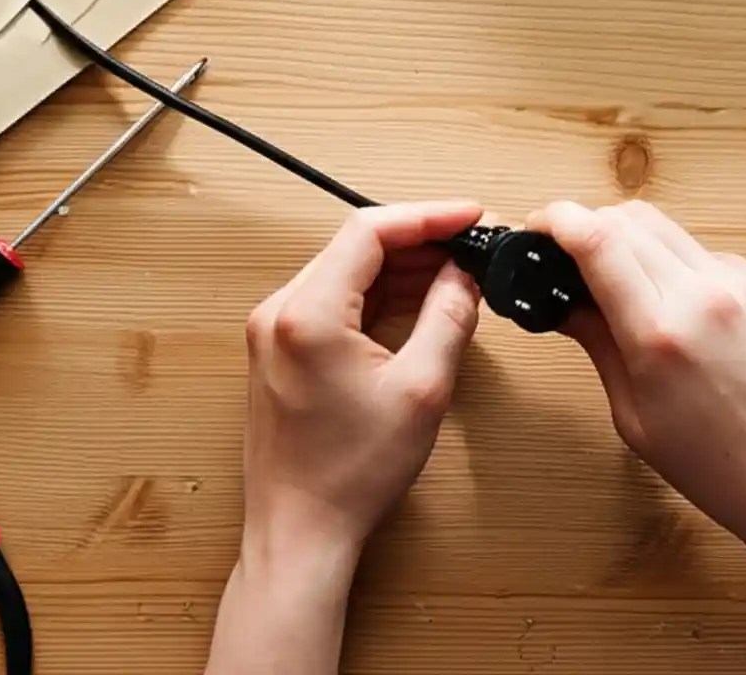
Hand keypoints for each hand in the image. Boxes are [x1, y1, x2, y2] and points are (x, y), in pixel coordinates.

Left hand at [242, 201, 482, 562]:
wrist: (301, 530)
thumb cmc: (351, 473)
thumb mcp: (422, 389)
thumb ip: (448, 318)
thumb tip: (464, 275)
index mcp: (308, 313)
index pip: (371, 230)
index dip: (429, 216)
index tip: (472, 217)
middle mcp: (279, 312)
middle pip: (356, 246)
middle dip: (420, 240)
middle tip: (472, 245)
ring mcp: (273, 331)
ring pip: (346, 272)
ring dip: (400, 267)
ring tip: (456, 272)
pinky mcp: (279, 351)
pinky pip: (333, 301)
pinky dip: (377, 294)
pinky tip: (418, 301)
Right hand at [526, 200, 745, 553]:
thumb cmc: (721, 468)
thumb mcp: (635, 416)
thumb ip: (598, 344)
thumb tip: (563, 303)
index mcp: (660, 334)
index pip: (596, 239)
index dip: (556, 220)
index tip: (538, 227)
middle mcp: (706, 295)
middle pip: (630, 219)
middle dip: (590, 227)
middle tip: (573, 260)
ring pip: (670, 231)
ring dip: (636, 246)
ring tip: (630, 294)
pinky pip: (709, 255)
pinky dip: (682, 269)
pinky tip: (684, 314)